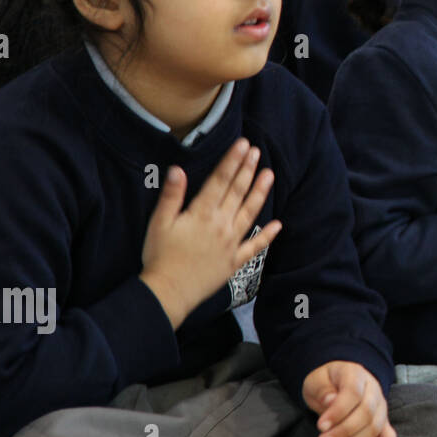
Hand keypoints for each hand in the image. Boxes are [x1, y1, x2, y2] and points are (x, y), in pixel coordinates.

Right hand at [140, 138, 282, 328]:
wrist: (169, 292)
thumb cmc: (160, 256)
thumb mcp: (159, 223)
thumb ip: (172, 196)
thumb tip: (177, 169)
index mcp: (202, 214)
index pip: (221, 181)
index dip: (232, 161)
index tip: (243, 144)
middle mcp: (221, 225)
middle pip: (237, 192)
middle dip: (247, 170)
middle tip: (257, 151)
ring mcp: (231, 243)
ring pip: (249, 213)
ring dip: (260, 193)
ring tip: (270, 175)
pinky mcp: (235, 261)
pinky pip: (254, 247)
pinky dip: (267, 235)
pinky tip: (278, 225)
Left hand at [302, 361, 395, 436]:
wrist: (337, 382)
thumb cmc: (326, 382)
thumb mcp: (317, 380)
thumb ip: (323, 389)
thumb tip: (330, 400)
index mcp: (356, 374)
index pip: (353, 392)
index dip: (338, 411)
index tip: (321, 425)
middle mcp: (373, 389)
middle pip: (366, 412)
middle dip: (342, 431)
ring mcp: (380, 406)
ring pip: (373, 427)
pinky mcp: (382, 422)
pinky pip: (390, 436)